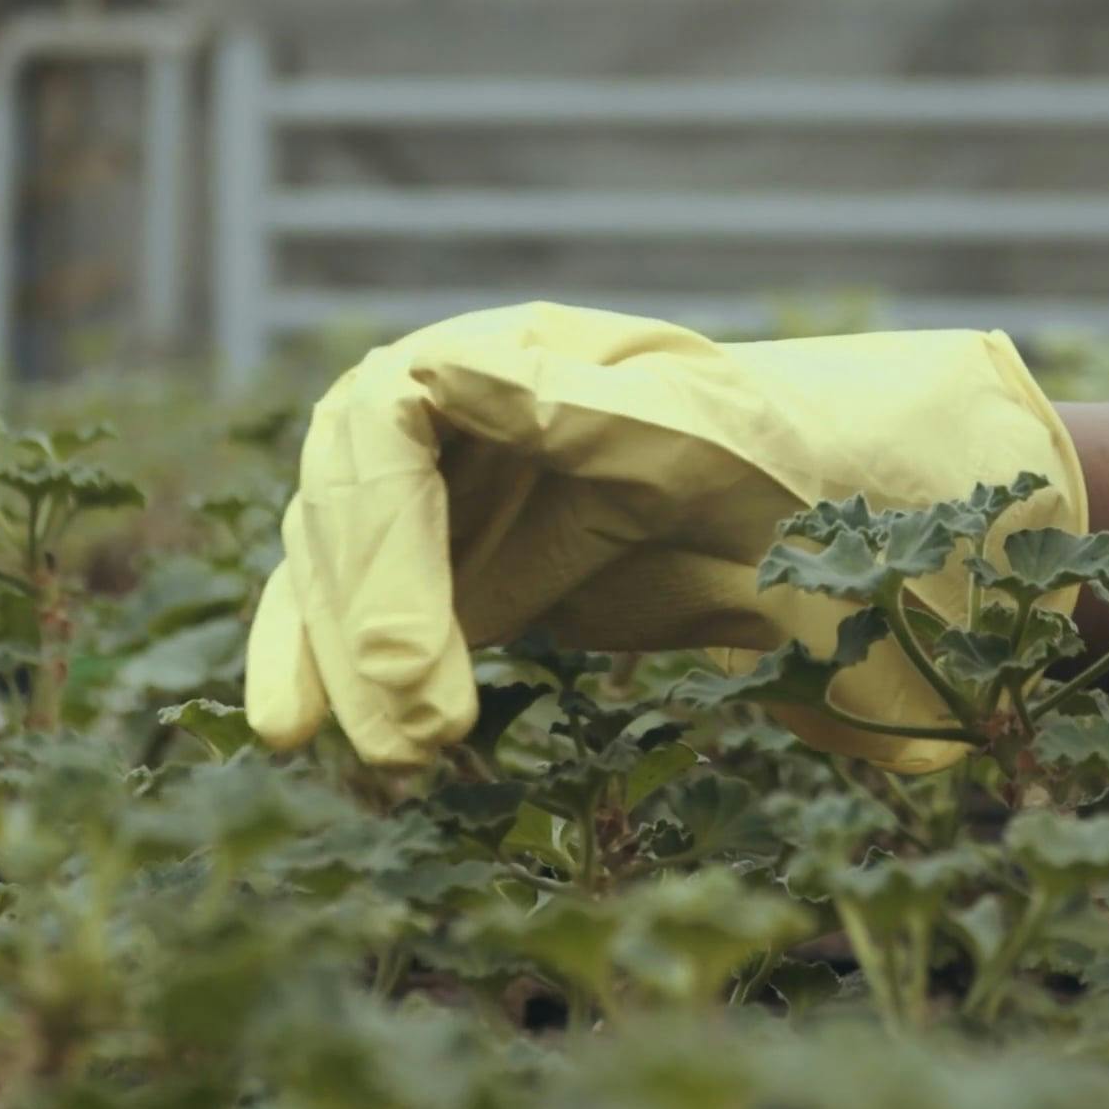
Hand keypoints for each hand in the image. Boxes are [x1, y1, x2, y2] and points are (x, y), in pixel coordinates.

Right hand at [245, 304, 1086, 770]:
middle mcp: (454, 406)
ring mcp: (434, 486)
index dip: (387, 520)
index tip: (409, 631)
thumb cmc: (781, 475)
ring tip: (367, 753)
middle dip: (374, 616)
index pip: (406, 412)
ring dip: (333, 654)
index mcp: (524, 355)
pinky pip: (349, 611)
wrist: (814, 527)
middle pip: (355, 496)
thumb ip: (604, 424)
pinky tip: (295, 734)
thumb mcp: (719, 449)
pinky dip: (323, 666)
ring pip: (336, 557)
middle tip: (422, 732)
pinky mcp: (433, 566)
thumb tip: (454, 383)